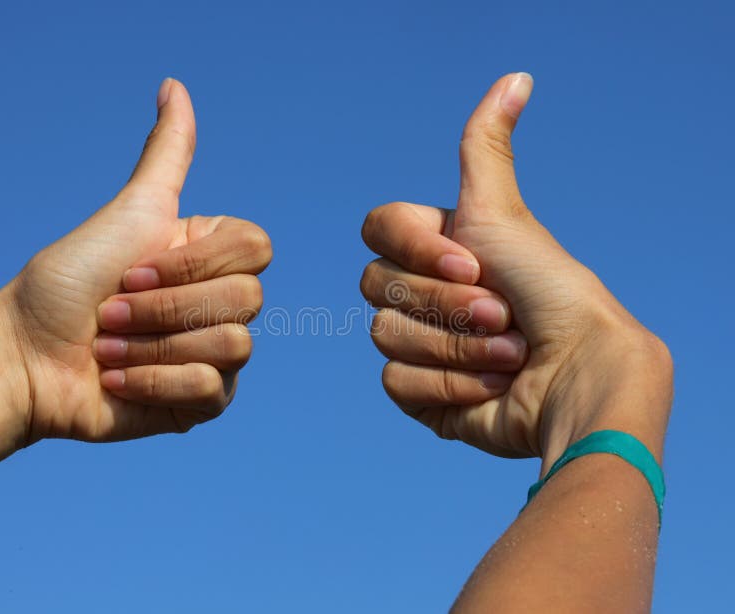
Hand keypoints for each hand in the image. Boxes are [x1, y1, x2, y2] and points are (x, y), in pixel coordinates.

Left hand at [6, 78, 270, 442]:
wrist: (29, 353)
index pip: (257, 250)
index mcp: (212, 258)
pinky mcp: (204, 401)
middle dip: (166, 307)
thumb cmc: (73, 279)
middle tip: (113, 309)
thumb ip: (167, 156)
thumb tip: (175, 86)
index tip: (136, 267)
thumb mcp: (130, 211)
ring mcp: (217, 354)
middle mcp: (221, 303)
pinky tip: (117, 378)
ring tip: (109, 347)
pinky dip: (155, 381)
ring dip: (154, 345)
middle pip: (248, 299)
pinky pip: (214, 390)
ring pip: (233, 345)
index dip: (196, 262)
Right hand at [361, 74, 671, 466]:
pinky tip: (493, 387)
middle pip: (377, 286)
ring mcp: (418, 344)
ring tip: (511, 352)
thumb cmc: (548, 290)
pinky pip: (398, 382)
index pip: (378, 230)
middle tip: (502, 312)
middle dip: (446, 303)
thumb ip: (484, 148)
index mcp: (433, 249)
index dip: (414, 247)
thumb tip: (517, 77)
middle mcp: (421, 293)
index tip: (473, 262)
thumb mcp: (503, 211)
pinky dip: (450, 385)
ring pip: (386, 335)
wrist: (579, 374)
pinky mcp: (420, 394)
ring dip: (457, 346)